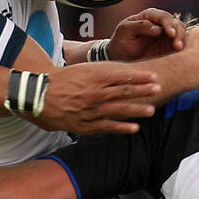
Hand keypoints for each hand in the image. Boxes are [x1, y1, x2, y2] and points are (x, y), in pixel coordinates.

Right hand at [33, 63, 160, 135]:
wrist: (40, 96)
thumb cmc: (62, 81)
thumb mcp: (82, 70)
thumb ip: (100, 72)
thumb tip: (119, 73)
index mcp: (95, 77)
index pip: (123, 76)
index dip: (140, 77)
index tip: (154, 77)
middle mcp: (96, 93)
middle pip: (125, 92)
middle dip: (143, 90)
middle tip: (158, 89)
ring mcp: (92, 110)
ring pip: (119, 109)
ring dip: (137, 109)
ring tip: (152, 110)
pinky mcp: (86, 124)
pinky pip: (108, 126)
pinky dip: (122, 127)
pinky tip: (134, 128)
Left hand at [105, 9, 185, 61]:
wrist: (120, 58)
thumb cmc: (120, 42)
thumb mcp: (124, 31)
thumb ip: (140, 26)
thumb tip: (157, 29)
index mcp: (149, 16)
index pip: (162, 17)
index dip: (168, 24)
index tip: (171, 34)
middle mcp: (160, 23)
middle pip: (175, 24)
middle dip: (178, 33)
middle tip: (177, 45)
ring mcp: (166, 36)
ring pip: (180, 33)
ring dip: (181, 40)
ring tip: (178, 49)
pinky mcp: (169, 47)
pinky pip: (179, 46)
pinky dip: (182, 49)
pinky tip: (181, 55)